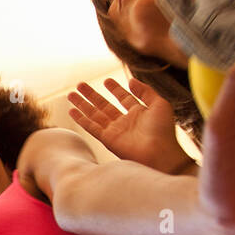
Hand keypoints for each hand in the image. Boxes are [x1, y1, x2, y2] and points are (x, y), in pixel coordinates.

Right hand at [68, 77, 194, 173]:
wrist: (160, 153)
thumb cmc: (163, 130)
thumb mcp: (159, 104)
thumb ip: (145, 91)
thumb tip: (131, 80)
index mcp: (138, 113)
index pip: (123, 98)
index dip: (115, 89)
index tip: (106, 81)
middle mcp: (124, 122)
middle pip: (104, 105)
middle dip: (92, 95)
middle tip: (80, 85)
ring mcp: (115, 131)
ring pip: (94, 115)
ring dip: (82, 104)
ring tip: (71, 94)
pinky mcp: (107, 140)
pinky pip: (91, 127)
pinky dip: (81, 119)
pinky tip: (72, 111)